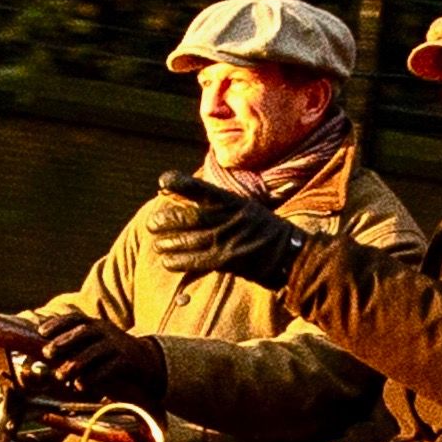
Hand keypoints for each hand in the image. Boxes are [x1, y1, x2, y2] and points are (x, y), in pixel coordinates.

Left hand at [30, 312, 167, 405]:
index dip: (58, 323)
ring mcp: (117, 345)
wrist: (145, 361)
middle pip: (85, 332)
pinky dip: (94, 377)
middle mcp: (106, 331)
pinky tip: (80, 385)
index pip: (76, 318)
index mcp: (96, 325)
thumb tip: (44, 357)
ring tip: (60, 376)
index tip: (41, 332)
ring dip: (76, 363)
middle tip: (47, 353)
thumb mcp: (93, 345)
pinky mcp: (127, 361)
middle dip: (64, 341)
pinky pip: (110, 367)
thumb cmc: (110, 355)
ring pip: (96, 351)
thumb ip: (73, 348)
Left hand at [140, 169, 302, 288]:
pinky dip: (178, 261)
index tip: (163, 180)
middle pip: (191, 217)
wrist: (288, 253)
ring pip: (189, 240)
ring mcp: (228, 240)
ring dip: (168, 242)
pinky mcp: (227, 260)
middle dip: (167, 219)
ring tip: (157, 243)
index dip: (181, 184)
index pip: (204, 189)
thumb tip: (183, 196)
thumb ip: (218, 203)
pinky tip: (166, 261)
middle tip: (152, 222)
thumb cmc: (261, 228)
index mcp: (234, 202)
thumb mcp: (244, 207)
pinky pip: (195, 261)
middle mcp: (229, 219)